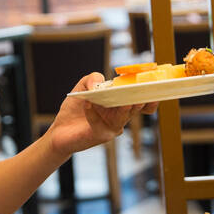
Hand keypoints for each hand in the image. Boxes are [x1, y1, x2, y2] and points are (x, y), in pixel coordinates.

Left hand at [43, 73, 158, 157]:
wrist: (60, 129)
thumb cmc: (75, 108)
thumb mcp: (83, 86)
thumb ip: (93, 78)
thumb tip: (99, 84)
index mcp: (121, 102)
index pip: (142, 99)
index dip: (150, 92)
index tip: (153, 83)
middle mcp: (121, 115)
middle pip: (137, 106)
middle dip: (141, 97)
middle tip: (142, 89)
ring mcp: (114, 126)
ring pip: (125, 115)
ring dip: (125, 106)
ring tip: (125, 99)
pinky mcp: (102, 135)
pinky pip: (102, 124)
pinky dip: (94, 113)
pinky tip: (87, 105)